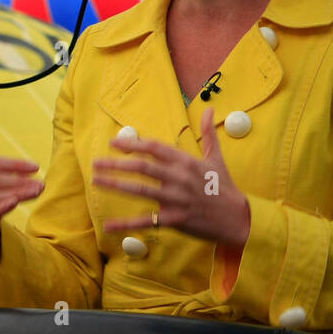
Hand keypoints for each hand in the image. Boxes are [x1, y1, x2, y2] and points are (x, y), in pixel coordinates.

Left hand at [93, 107, 250, 247]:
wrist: (238, 218)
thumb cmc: (224, 187)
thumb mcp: (217, 158)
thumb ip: (209, 133)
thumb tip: (210, 108)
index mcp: (187, 161)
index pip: (154, 148)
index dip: (132, 144)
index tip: (114, 144)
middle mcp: (179, 178)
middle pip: (142, 167)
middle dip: (116, 164)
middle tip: (95, 163)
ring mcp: (176, 199)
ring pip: (140, 191)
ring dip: (116, 185)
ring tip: (97, 181)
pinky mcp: (176, 220)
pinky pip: (146, 221)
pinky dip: (125, 224)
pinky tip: (108, 225)